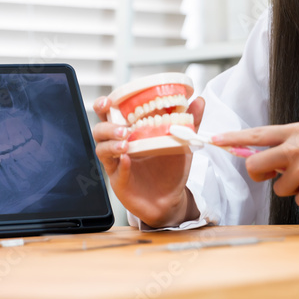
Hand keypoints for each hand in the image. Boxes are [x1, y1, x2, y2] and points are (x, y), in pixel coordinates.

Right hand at [91, 95, 205, 227]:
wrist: (170, 199)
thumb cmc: (171, 168)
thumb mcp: (183, 142)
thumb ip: (191, 121)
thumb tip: (199, 99)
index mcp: (132, 131)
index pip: (112, 113)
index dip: (106, 104)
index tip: (110, 99)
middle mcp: (121, 145)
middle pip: (99, 129)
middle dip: (105, 124)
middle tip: (123, 126)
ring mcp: (118, 163)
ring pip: (101, 149)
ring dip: (111, 143)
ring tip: (126, 141)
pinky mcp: (119, 180)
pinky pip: (115, 170)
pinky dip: (121, 164)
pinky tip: (127, 159)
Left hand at [212, 123, 298, 207]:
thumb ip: (289, 141)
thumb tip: (264, 154)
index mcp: (297, 131)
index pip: (258, 135)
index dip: (233, 139)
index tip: (215, 140)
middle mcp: (297, 149)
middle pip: (256, 165)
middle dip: (259, 173)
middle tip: (271, 173)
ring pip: (278, 187)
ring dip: (292, 186)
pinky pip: (298, 200)